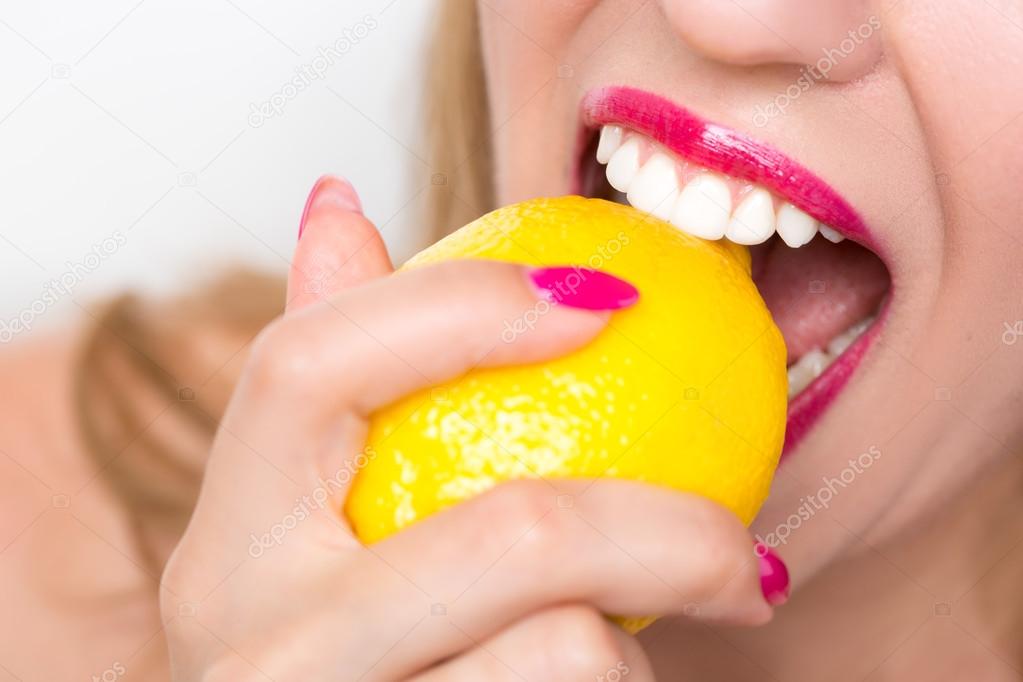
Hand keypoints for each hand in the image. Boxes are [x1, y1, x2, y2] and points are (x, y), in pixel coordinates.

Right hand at [161, 176, 779, 680]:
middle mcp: (252, 638)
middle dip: (670, 532)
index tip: (610, 294)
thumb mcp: (302, 524)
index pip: (307, 365)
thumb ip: (336, 373)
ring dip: (629, 647)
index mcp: (225, 545)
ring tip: (619, 652)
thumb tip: (335, 201)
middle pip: (514, 538)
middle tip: (742, 548)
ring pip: (568, 651)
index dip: (462, 305)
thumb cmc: (335, 645)